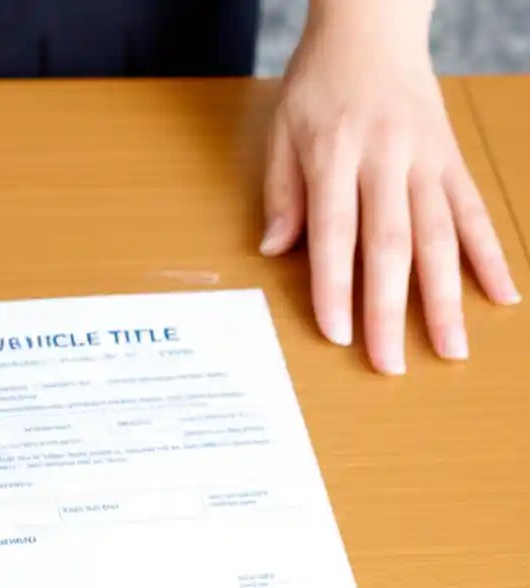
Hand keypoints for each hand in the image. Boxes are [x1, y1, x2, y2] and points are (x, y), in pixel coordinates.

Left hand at [261, 6, 519, 373]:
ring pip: (440, 237)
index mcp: (334, 154)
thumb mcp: (281, 130)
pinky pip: (474, 213)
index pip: (335, 234)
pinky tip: (502, 295)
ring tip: (452, 348)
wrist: (372, 28)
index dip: (336, 288)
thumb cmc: (319, 82)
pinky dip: (490, 255)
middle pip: (390, 245)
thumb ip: (281, 193)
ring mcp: (426, 161)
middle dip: (390, 310)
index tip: (336, 334)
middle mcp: (386, 159)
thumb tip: (276, 252)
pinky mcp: (452, 160)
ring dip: (446, 297)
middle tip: (390, 364)